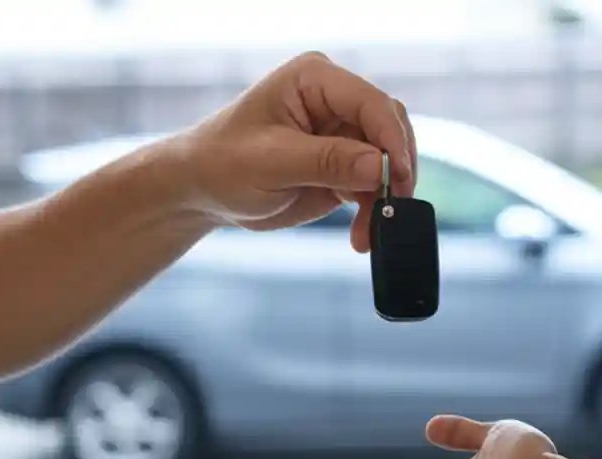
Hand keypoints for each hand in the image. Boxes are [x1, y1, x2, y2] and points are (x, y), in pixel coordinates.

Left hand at [171, 51, 415, 251]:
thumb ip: (327, 161)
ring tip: (367, 234)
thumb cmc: (223, 163)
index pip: (370, 102)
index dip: (391, 139)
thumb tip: (380, 166)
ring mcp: (341, 133)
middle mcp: (334, 100)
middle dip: (395, 171)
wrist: (203, 190)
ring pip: (388, 162)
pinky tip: (361, 236)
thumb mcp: (271, 162)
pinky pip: (375, 186)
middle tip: (389, 211)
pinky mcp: (343, 165)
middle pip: (389, 129)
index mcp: (314, 79)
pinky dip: (373, 212)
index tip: (398, 178)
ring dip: (385, 200)